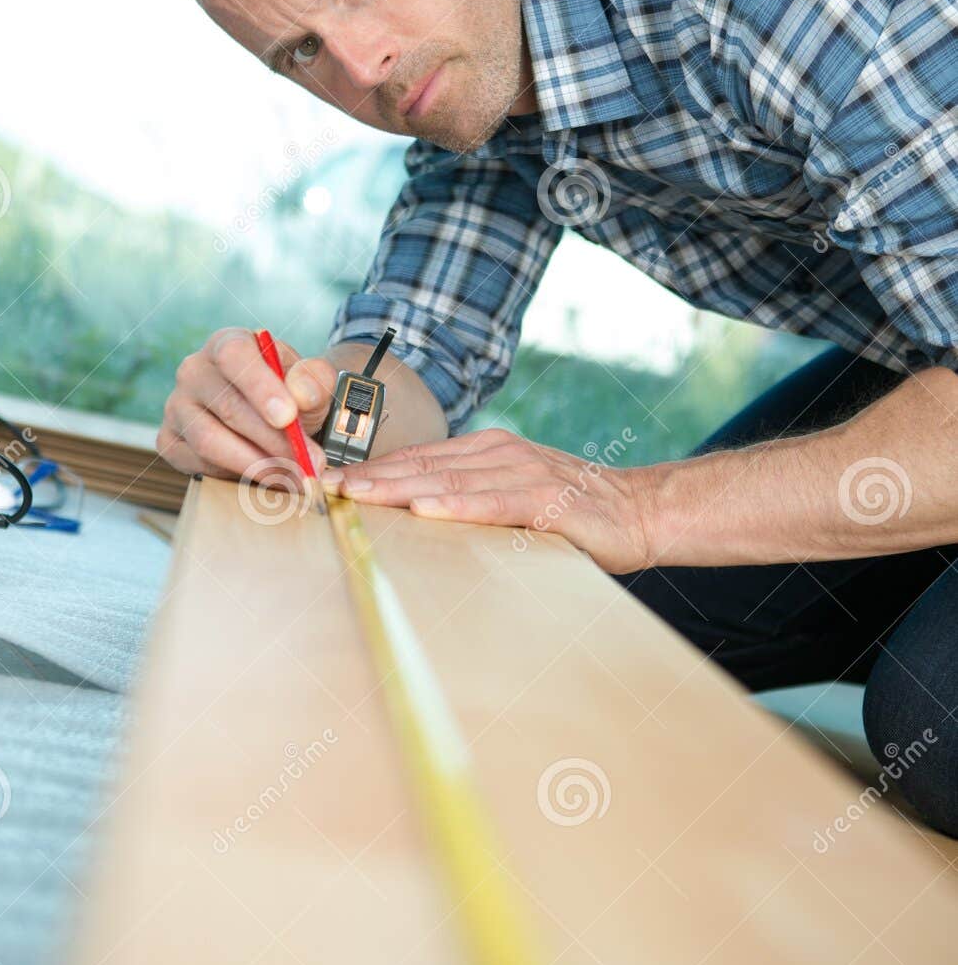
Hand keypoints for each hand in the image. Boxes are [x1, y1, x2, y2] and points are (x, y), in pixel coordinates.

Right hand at [157, 327, 334, 483]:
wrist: (271, 419)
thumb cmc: (289, 395)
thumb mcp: (311, 384)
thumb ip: (314, 382)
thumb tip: (302, 395)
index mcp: (227, 344)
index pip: (233, 355)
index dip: (259, 386)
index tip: (287, 417)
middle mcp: (194, 371)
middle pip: (227, 406)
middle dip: (273, 441)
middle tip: (307, 464)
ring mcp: (177, 406)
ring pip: (210, 441)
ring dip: (257, 464)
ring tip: (292, 476)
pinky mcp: (169, 440)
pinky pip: (197, 464)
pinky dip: (234, 475)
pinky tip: (263, 475)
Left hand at [326, 428, 654, 572]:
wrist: (638, 511)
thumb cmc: (569, 511)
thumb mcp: (511, 497)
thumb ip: (469, 498)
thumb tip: (412, 513)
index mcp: (486, 450)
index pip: (417, 459)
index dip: (372, 470)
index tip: (328, 482)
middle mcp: (499, 453)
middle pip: (423, 466)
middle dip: (371, 478)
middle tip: (325, 488)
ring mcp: (523, 472)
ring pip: (451, 480)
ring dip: (400, 488)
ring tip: (359, 496)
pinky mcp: (547, 500)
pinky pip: (495, 503)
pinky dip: (459, 506)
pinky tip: (426, 510)